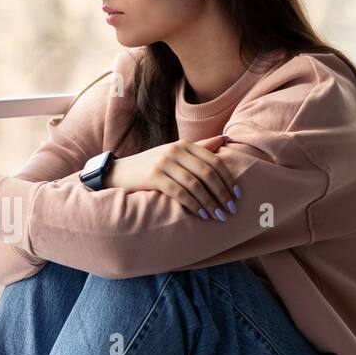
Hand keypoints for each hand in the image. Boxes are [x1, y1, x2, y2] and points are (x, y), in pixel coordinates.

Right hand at [105, 135, 240, 220]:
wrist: (118, 172)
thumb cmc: (150, 166)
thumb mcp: (174, 153)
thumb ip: (199, 147)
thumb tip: (224, 139)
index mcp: (184, 144)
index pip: (214, 161)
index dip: (228, 179)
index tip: (237, 195)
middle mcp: (176, 150)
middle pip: (208, 172)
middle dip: (222, 193)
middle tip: (231, 209)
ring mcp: (164, 162)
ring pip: (195, 184)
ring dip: (210, 202)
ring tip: (218, 215)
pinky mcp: (154, 176)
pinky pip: (180, 192)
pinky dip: (193, 204)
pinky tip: (201, 214)